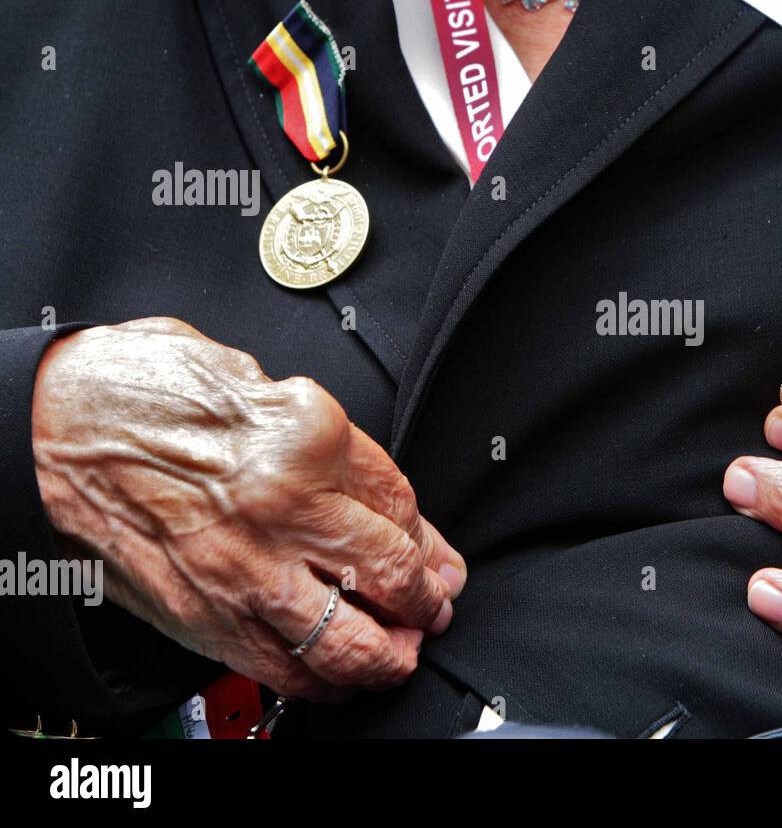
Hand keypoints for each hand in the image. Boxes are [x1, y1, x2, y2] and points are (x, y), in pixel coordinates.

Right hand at [32, 317, 465, 701]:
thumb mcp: (266, 386)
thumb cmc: (152, 391)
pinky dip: (321, 681)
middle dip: (426, 602)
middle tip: (434, 607)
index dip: (431, 542)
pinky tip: (339, 676)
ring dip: (387, 655)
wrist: (57, 423)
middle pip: (391, 576)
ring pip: (346, 639)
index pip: (403, 507)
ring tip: (400, 651)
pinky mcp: (203, 612)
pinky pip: (281, 667)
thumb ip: (332, 447)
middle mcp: (282, 508)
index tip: (438, 559)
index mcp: (308, 438)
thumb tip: (388, 503)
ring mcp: (242, 568)